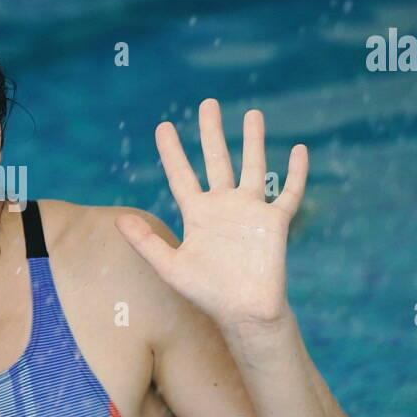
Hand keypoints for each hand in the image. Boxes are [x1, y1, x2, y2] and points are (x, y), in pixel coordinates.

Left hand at [115, 99, 307, 332]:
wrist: (243, 312)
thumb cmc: (206, 293)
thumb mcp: (170, 267)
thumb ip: (145, 242)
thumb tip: (118, 220)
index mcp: (197, 214)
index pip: (181, 175)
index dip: (172, 151)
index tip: (164, 126)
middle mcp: (223, 206)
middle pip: (216, 160)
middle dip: (211, 132)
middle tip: (208, 103)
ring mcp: (250, 211)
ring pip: (252, 167)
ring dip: (253, 140)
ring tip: (252, 113)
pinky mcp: (274, 222)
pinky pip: (289, 192)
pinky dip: (295, 172)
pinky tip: (297, 149)